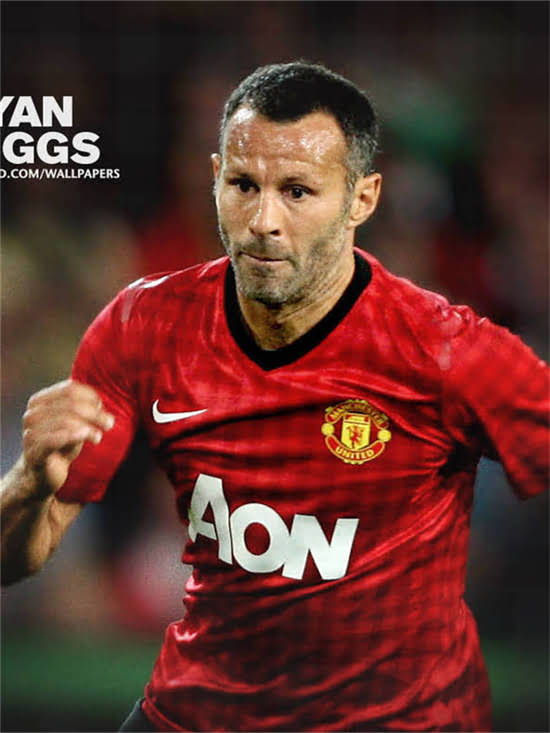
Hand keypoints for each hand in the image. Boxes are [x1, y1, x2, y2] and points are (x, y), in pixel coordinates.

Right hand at [22, 380, 114, 496]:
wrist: (43, 474)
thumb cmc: (61, 445)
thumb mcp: (73, 423)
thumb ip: (82, 408)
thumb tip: (99, 401)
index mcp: (39, 401)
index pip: (69, 389)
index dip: (90, 396)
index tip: (101, 407)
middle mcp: (32, 414)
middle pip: (71, 404)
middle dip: (94, 413)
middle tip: (109, 423)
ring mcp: (30, 433)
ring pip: (66, 420)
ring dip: (89, 427)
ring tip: (98, 436)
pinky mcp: (34, 452)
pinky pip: (55, 439)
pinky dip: (75, 435)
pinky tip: (89, 436)